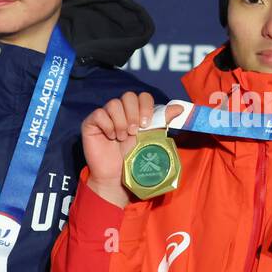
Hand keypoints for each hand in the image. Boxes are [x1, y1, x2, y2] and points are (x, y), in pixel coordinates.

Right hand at [81, 93, 182, 208]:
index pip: (142, 96)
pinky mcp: (91, 122)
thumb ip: (163, 121)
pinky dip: (107, 126)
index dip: (145, 107)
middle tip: (133, 132)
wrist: (118, 176)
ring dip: (120, 122)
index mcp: (136, 112)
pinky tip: (110, 137)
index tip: (146, 124)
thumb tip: (180, 108)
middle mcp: (121, 111)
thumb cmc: (134, 158)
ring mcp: (105, 115)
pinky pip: (99, 113)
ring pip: (113, 104)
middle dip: (133, 114)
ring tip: (121, 138)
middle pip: (128, 96)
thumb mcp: (151, 137)